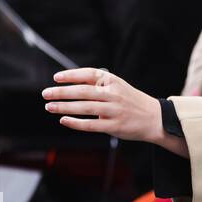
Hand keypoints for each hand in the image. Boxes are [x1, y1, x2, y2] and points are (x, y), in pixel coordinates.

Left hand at [41, 67, 166, 144]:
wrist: (155, 118)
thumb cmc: (130, 101)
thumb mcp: (117, 86)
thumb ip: (97, 84)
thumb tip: (68, 83)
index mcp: (113, 82)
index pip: (89, 74)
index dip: (72, 75)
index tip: (56, 78)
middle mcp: (114, 94)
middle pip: (83, 91)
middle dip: (62, 92)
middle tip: (45, 93)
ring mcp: (115, 111)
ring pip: (85, 108)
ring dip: (64, 107)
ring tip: (49, 107)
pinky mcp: (115, 126)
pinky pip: (91, 124)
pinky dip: (76, 123)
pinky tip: (64, 120)